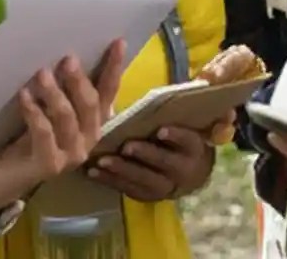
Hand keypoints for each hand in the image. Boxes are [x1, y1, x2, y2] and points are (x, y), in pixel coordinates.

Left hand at [0, 40, 126, 195]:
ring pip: (68, 118)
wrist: (6, 174)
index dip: (114, 68)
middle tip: (67, 59)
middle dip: (79, 80)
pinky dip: (35, 112)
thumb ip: (63, 88)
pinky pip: (45, 133)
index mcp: (93, 122)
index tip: (117, 42)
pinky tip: (24, 96)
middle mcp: (89, 139)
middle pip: (90, 105)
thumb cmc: (31, 135)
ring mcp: (72, 155)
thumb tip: (67, 54)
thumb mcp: (50, 107)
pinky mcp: (50, 164)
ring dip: (54, 93)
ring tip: (41, 74)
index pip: (108, 92)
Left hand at [86, 123, 217, 201]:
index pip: (188, 141)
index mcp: (193, 148)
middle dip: (145, 154)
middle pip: (165, 162)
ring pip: (144, 179)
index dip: (175, 136)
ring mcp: (165, 187)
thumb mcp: (181, 127)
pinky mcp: (148, 196)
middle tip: (126, 147)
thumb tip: (142, 91)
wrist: (188, 176)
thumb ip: (166, 115)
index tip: (160, 131)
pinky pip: (128, 189)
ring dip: (122, 170)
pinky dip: (110, 181)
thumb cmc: (178, 140)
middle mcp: (183, 170)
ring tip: (102, 161)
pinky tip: (93, 172)